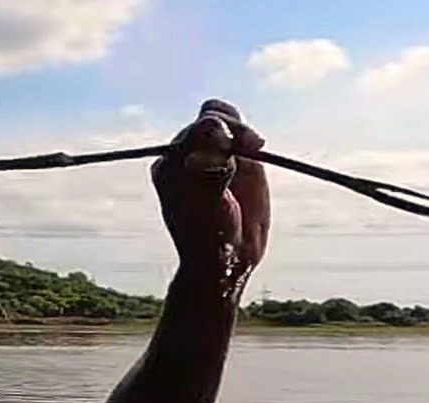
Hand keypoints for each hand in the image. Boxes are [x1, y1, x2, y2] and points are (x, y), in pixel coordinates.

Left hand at [151, 99, 269, 296]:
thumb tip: (210, 133)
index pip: (196, 130)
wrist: (228, 259)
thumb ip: (210, 171)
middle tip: (254, 146)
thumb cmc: (211, 239)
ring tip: (255, 146)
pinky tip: (257, 148)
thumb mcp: (208, 207)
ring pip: (226, 119)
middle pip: (211, 117)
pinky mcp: (235, 159)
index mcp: (171, 166)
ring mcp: (211, 155)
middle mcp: (187, 156)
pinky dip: (249, 137)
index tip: (238, 151)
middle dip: (234, 129)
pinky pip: (241, 134)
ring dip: (241, 130)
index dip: (220, 132)